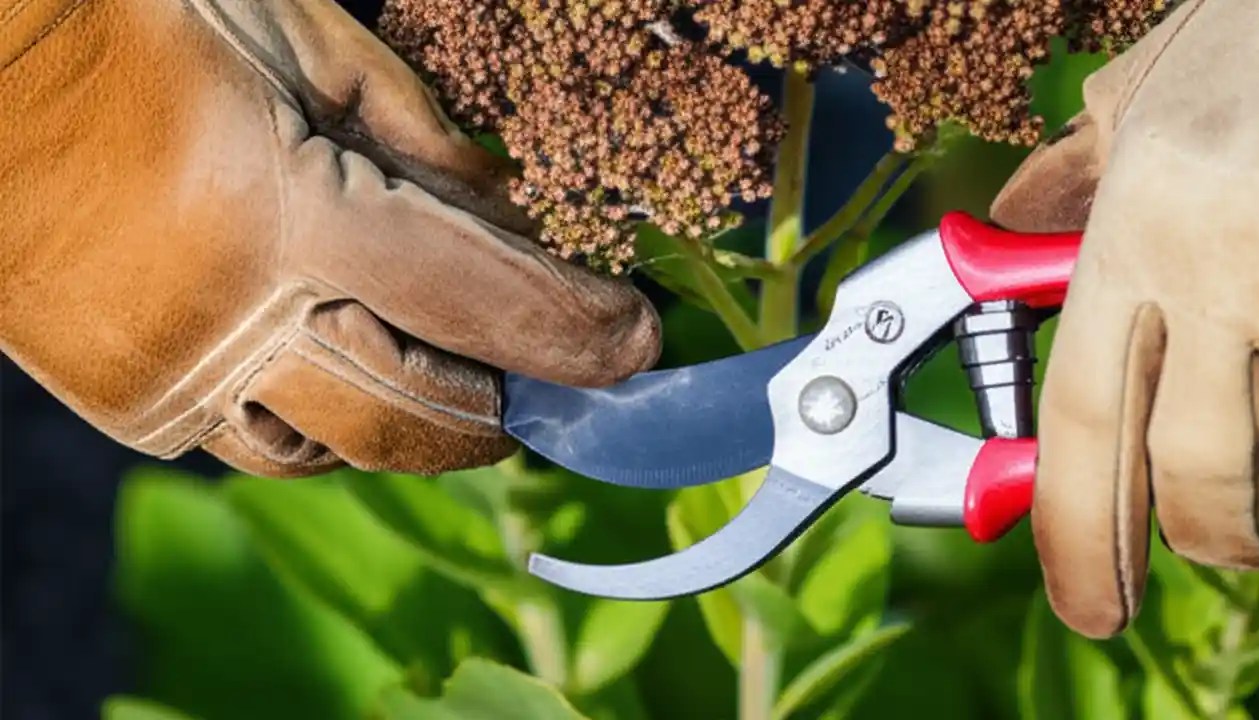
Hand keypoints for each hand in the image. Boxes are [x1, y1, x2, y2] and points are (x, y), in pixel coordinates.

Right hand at [0, 0, 658, 477]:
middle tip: (561, 372)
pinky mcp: (121, 395)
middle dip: (508, 403)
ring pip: (340, 450)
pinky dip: (329, 418)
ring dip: (423, 423)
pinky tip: (350, 362)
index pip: (475, 301)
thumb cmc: (132, 7)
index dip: (576, 329)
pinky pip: (259, 442)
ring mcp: (160, 374)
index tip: (638, 340)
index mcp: (274, 215)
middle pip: (417, 415)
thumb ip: (421, 137)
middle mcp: (220, 324)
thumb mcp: (299, 37)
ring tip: (465, 374)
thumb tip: (518, 208)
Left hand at [990, 0, 1258, 636]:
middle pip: (1194, 470)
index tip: (1085, 602)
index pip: (1080, 420)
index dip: (1072, 532)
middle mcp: (1220, 265)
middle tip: (1209, 545)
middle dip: (1203, 534)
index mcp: (1135, 227)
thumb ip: (1069, 181)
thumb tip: (1003, 236)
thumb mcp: (1142, 97)